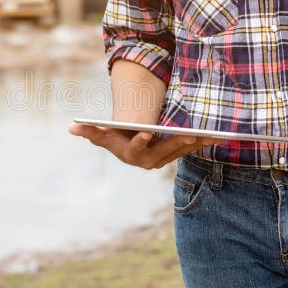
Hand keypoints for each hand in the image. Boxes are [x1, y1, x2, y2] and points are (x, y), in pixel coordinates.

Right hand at [68, 122, 217, 169]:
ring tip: (209, 135)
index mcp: (131, 154)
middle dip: (178, 142)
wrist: (130, 148)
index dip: (141, 140)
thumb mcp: (102, 134)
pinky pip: (189, 149)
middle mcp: (149, 161)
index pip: (137, 148)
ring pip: (181, 151)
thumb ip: (89, 131)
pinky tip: (216, 137)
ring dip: (195, 144)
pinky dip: (202, 143)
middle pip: (165, 150)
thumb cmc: (116, 137)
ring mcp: (164, 159)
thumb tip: (71, 127)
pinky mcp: (175, 155)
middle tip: (190, 133)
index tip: (148, 131)